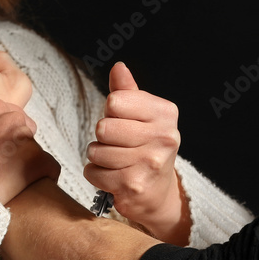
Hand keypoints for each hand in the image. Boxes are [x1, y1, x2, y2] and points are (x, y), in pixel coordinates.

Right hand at [0, 42, 59, 204]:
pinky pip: (48, 169)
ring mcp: (31, 144)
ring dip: (20, 162)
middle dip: (7, 146)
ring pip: (31, 150)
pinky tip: (15, 185)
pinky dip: (37, 176)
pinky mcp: (39, 167)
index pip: (3, 118)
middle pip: (19, 133)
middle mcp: (17, 120)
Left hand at [83, 62, 189, 243]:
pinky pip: (93, 172)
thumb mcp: (142, 116)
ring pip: (96, 151)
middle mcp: (164, 137)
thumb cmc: (146, 148)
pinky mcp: (134, 185)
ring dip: (98, 158)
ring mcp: (150, 163)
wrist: (159, 193)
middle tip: (118, 145)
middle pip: (103, 127)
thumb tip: (118, 67)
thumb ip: (127, 91)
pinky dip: (96, 175)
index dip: (111, 113)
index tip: (124, 124)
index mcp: (165, 113)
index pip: (115, 102)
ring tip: (115, 162)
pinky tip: (112, 176)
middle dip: (102, 137)